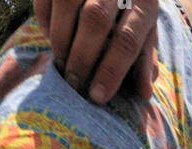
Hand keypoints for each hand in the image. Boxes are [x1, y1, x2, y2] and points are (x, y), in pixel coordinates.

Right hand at [34, 0, 159, 103]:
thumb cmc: (130, 10)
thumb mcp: (144, 31)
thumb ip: (143, 60)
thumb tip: (145, 94)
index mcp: (144, 1)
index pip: (128, 39)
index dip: (112, 71)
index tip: (97, 97)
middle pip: (96, 19)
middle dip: (82, 58)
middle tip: (74, 84)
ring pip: (67, 3)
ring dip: (61, 40)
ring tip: (62, 64)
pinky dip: (46, 22)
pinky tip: (51, 37)